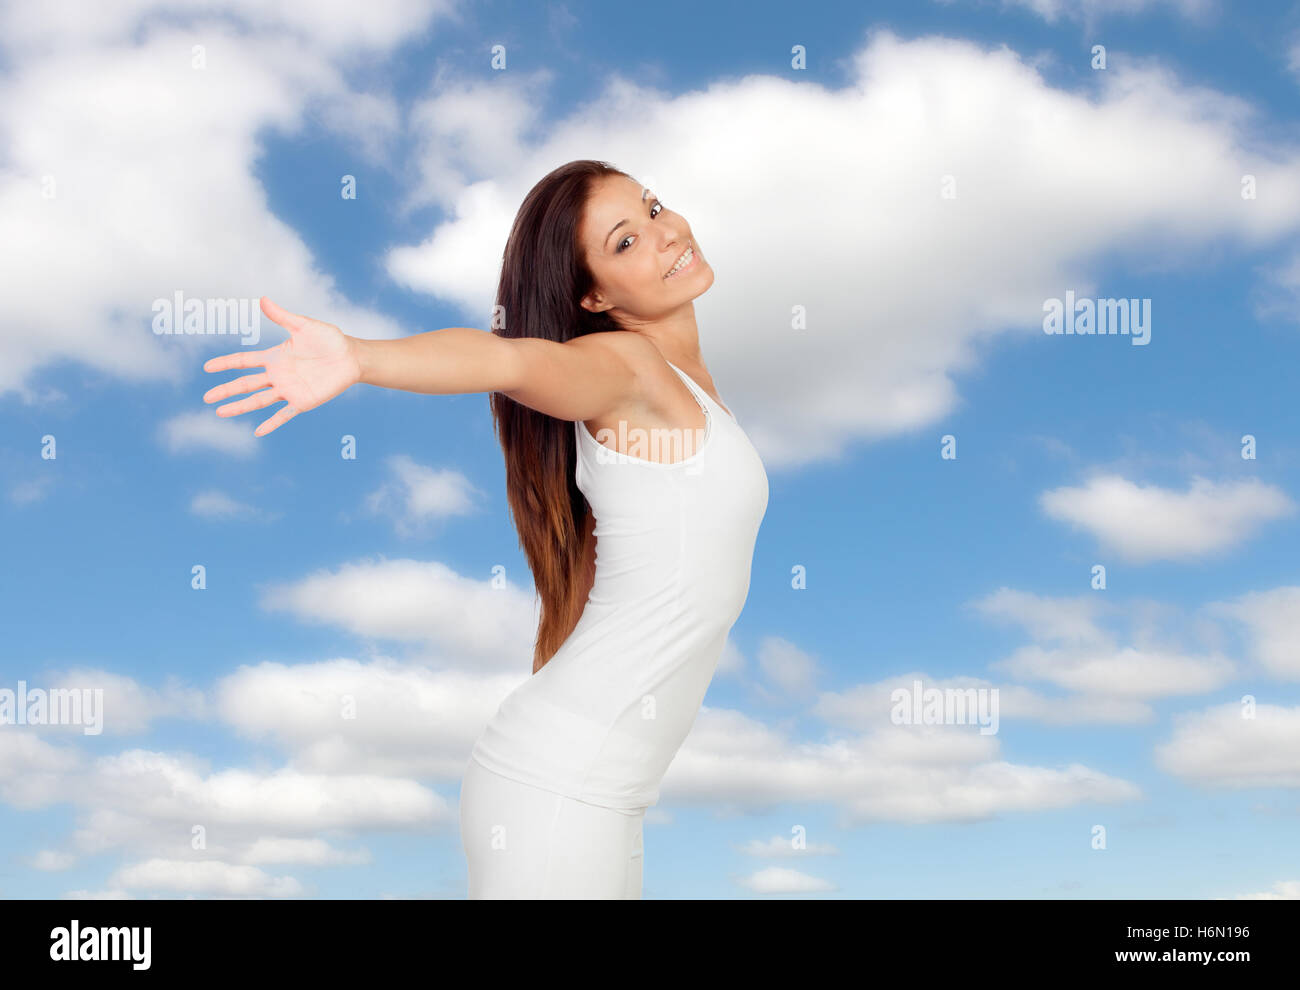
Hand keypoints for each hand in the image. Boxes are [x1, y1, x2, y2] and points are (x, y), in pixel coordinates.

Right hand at [202, 297, 360, 436]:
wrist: (351, 357)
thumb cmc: (329, 339)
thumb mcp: (303, 325)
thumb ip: (282, 316)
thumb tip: (262, 299)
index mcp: (275, 357)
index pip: (244, 361)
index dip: (225, 363)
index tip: (207, 367)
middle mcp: (278, 375)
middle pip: (246, 384)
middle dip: (226, 390)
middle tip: (207, 398)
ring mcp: (289, 390)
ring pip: (258, 400)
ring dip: (239, 407)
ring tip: (220, 413)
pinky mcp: (302, 401)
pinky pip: (284, 414)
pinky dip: (272, 423)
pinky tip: (258, 432)